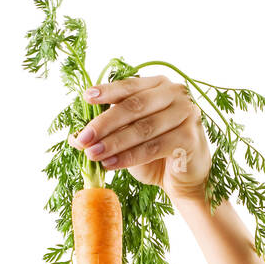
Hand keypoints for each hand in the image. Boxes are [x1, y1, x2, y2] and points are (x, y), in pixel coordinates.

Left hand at [68, 75, 211, 201]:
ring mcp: (186, 114)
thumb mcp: (128, 138)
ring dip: (114, 143)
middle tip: (83, 139)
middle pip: (134, 107)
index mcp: (158, 85)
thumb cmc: (156, 153)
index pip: (129, 86)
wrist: (185, 178)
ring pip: (143, 129)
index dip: (107, 92)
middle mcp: (175, 94)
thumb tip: (74, 137)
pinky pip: (154, 147)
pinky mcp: (190, 137)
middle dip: (105, 124)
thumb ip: (107, 132)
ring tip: (93, 154)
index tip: (86, 97)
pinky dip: (130, 157)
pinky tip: (111, 164)